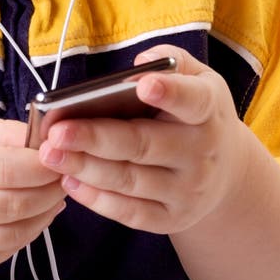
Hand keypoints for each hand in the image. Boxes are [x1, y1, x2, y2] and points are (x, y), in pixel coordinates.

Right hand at [0, 117, 64, 277]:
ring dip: (45, 211)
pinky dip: (27, 231)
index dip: (40, 164)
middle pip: (13, 202)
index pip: (2, 168)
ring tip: (56, 192)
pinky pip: (3, 251)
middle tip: (66, 171)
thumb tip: (43, 136)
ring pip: (14, 231)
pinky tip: (36, 212)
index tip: (60, 153)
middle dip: (49, 187)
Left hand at [38, 45, 251, 234]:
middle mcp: (201, 153)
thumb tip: (140, 64)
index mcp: (208, 110)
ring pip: (129, 181)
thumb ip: (171, 61)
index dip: (169, 93)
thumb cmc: (198, 114)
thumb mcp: (199, 79)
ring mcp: (187, 190)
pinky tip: (68, 182)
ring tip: (50, 154)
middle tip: (57, 131)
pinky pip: (130, 213)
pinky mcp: (172, 218)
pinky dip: (97, 200)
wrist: (229, 172)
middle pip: (143, 145)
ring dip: (86, 169)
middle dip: (96, 138)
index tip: (142, 85)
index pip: (191, 100)